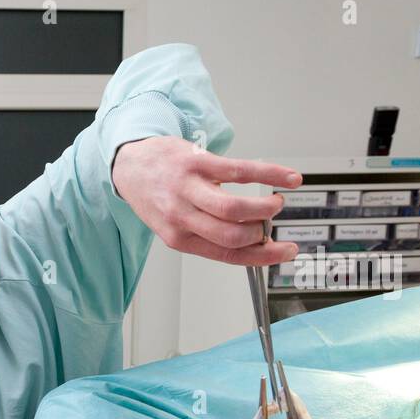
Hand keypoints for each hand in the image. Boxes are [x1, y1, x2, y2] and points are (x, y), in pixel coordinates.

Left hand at [111, 136, 301, 264]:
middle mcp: (182, 216)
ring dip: (264, 208)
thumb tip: (251, 243)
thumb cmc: (156, 196)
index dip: (262, 256)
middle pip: (232, 235)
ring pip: (234, 208)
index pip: (227, 254)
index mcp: (179, 238)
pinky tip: (288, 178)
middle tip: (270, 225)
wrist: (131, 164)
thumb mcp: (174, 226)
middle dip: (261, 234)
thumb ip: (208, 235)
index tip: (286, 252)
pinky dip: (270, 174)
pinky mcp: (198, 162)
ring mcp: (189, 188)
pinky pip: (240, 170)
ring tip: (275, 203)